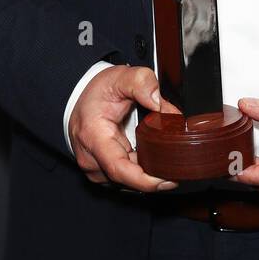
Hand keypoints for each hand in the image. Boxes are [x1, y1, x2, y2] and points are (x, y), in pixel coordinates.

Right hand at [68, 65, 182, 192]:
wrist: (81, 99)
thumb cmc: (98, 92)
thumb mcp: (121, 77)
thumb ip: (142, 82)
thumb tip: (158, 102)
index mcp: (93, 137)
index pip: (118, 169)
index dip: (145, 180)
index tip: (167, 180)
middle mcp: (91, 159)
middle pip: (128, 179)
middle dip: (155, 175)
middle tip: (177, 164)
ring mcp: (95, 168)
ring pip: (129, 181)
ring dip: (149, 173)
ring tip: (165, 157)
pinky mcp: (102, 172)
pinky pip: (126, 178)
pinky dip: (142, 171)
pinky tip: (152, 159)